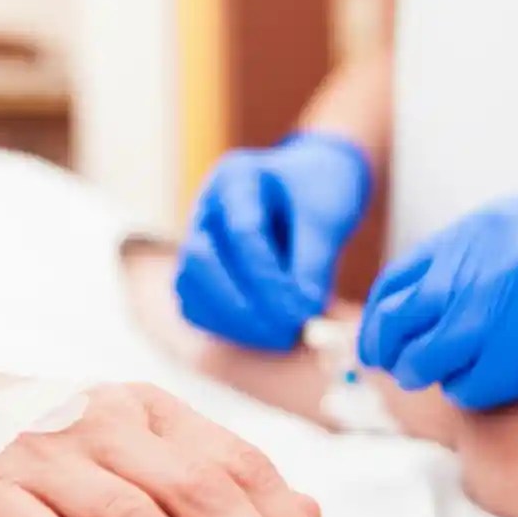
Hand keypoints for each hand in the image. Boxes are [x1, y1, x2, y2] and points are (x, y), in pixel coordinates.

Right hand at [176, 132, 372, 350]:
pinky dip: (225, 327)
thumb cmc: (320, 193)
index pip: (243, 232)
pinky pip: (195, 306)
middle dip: (240, 305)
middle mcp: (206, 208)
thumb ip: (315, 261)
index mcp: (235, 177)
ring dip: (231, 322)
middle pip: (199, 260)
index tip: (305, 312)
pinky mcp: (198, 272)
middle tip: (286, 333)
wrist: (309, 186)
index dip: (270, 279)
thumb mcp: (328, 216)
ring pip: (189, 288)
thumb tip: (303, 314)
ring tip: (282, 338)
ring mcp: (195, 239)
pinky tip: (265, 335)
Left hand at [358, 198, 517, 408]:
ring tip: (452, 381)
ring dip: (435, 378)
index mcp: (481, 230)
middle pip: (404, 321)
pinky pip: (476, 384)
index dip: (381, 320)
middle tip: (401, 374)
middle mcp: (487, 257)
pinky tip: (492, 390)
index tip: (378, 346)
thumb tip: (420, 300)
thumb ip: (474, 263)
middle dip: (394, 353)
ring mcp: (511, 297)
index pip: (400, 281)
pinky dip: (474, 394)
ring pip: (434, 357)